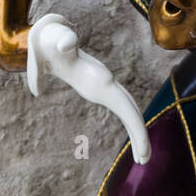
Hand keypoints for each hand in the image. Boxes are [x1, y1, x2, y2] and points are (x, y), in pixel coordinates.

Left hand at [26, 13, 150, 164]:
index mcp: (97, 78)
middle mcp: (104, 82)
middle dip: (139, 133)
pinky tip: (128, 140)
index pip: (124, 105)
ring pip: (127, 108)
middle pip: (130, 108)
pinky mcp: (95, 87)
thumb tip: (65, 46)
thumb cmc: (51, 39)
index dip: (135, 125)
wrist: (51, 35)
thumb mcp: (54, 40)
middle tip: (144, 160)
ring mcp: (102, 84)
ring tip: (142, 159)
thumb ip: (61, 40)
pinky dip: (127, 123)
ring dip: (136, 131)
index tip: (141, 148)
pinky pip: (116, 107)